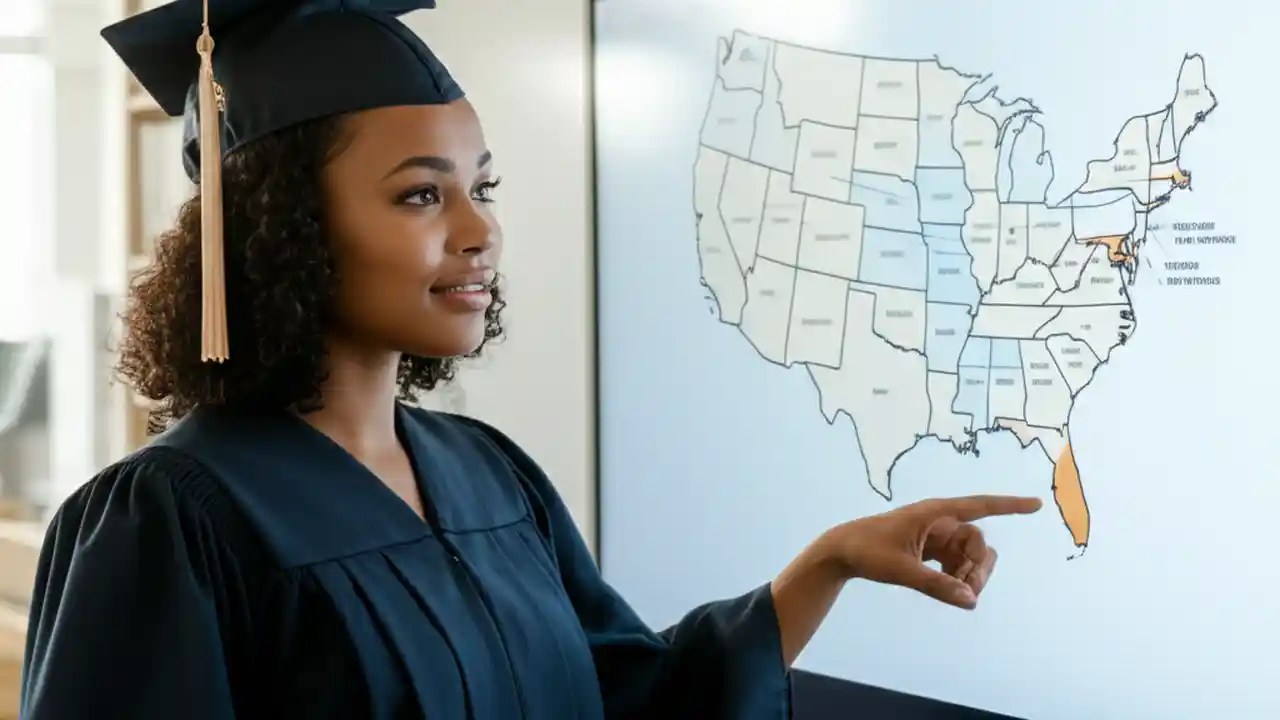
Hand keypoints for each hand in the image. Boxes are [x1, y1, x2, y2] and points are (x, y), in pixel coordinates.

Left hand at [819, 495, 1041, 609]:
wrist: (842, 551)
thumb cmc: (868, 551)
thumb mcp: (901, 570)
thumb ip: (936, 586)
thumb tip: (970, 601)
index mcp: (935, 513)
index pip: (980, 506)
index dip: (1009, 505)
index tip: (1036, 503)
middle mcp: (940, 522)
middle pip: (979, 543)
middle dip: (980, 568)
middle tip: (967, 592)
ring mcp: (937, 536)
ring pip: (971, 556)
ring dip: (970, 576)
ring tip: (955, 593)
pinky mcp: (931, 550)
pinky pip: (958, 564)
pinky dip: (959, 578)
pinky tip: (950, 592)